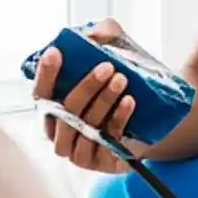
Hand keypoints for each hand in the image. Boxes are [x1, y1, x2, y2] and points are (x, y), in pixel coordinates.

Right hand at [32, 18, 136, 172]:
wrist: (157, 118)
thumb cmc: (124, 83)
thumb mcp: (117, 53)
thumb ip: (103, 36)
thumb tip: (91, 34)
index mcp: (54, 109)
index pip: (41, 93)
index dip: (45, 75)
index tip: (56, 52)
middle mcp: (61, 133)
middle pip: (63, 112)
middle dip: (85, 88)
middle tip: (107, 67)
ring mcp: (80, 151)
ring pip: (84, 128)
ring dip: (102, 102)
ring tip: (122, 81)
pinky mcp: (104, 162)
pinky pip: (107, 142)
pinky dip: (117, 120)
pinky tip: (129, 102)